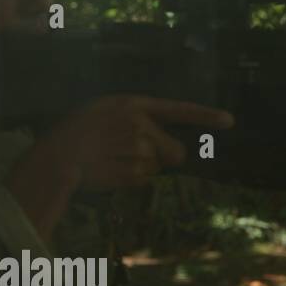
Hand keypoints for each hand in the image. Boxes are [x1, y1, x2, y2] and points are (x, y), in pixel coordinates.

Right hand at [38, 95, 233, 190]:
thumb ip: (136, 122)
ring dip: (139, 168)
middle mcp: (138, 124)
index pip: (176, 109)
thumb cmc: (76, 132)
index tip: (229, 121)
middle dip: (163, 157)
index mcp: (131, 105)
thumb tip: (173, 151)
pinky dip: (130, 179)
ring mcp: (135, 149)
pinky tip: (109, 170)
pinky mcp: (131, 171)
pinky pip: (144, 180)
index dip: (204, 116)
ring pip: (156, 167)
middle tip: (133, 155)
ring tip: (110, 160)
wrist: (56, 156)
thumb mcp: (103, 112)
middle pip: (175, 151)